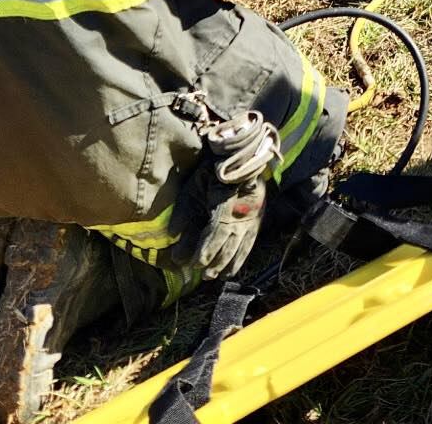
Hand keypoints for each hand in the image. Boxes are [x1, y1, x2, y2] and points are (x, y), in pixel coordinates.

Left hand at [189, 113, 278, 279]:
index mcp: (228, 199)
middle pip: (230, 242)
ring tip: (214, 276)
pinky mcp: (258, 218)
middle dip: (215, 260)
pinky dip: (240, 258)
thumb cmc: (212, 169)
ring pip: (240, 245)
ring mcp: (254, 215)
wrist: (240, 154)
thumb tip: (173, 236)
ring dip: (226, 263)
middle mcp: (244, 210)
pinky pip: (249, 243)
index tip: (196, 262)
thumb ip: (184, 210)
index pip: (219, 229)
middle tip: (202, 273)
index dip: (207, 247)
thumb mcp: (194, 185)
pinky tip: (230, 270)